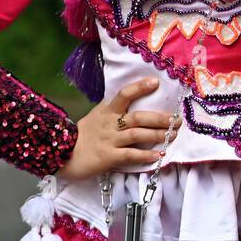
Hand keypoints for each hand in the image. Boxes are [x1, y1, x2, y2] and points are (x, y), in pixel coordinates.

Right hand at [57, 77, 178, 179]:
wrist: (63, 155)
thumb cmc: (84, 135)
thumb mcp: (97, 116)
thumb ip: (114, 109)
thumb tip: (134, 98)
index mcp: (107, 111)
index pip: (124, 94)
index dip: (140, 87)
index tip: (156, 82)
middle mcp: (110, 124)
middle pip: (138, 117)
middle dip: (160, 118)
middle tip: (177, 120)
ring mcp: (109, 140)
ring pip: (137, 135)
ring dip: (158, 135)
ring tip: (172, 136)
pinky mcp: (108, 157)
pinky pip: (131, 155)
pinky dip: (146, 155)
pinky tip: (158, 155)